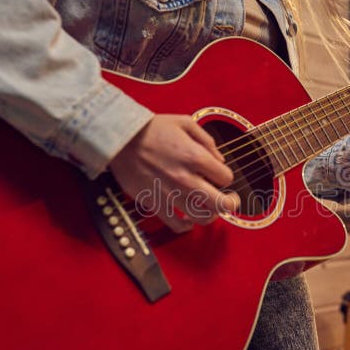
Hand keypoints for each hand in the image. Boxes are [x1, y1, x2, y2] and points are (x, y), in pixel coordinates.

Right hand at [109, 115, 239, 231]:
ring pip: (202, 217)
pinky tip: (189, 221)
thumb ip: (207, 140)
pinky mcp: (154, 203)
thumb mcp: (184, 122)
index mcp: (195, 157)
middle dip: (230, 203)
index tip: (219, 175)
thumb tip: (219, 159)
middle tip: (230, 200)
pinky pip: (176, 224)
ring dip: (211, 215)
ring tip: (211, 210)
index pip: (226, 177)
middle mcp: (185, 178)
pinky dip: (186, 226)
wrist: (120, 138)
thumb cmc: (151, 128)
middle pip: (221, 203)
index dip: (225, 176)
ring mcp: (170, 193)